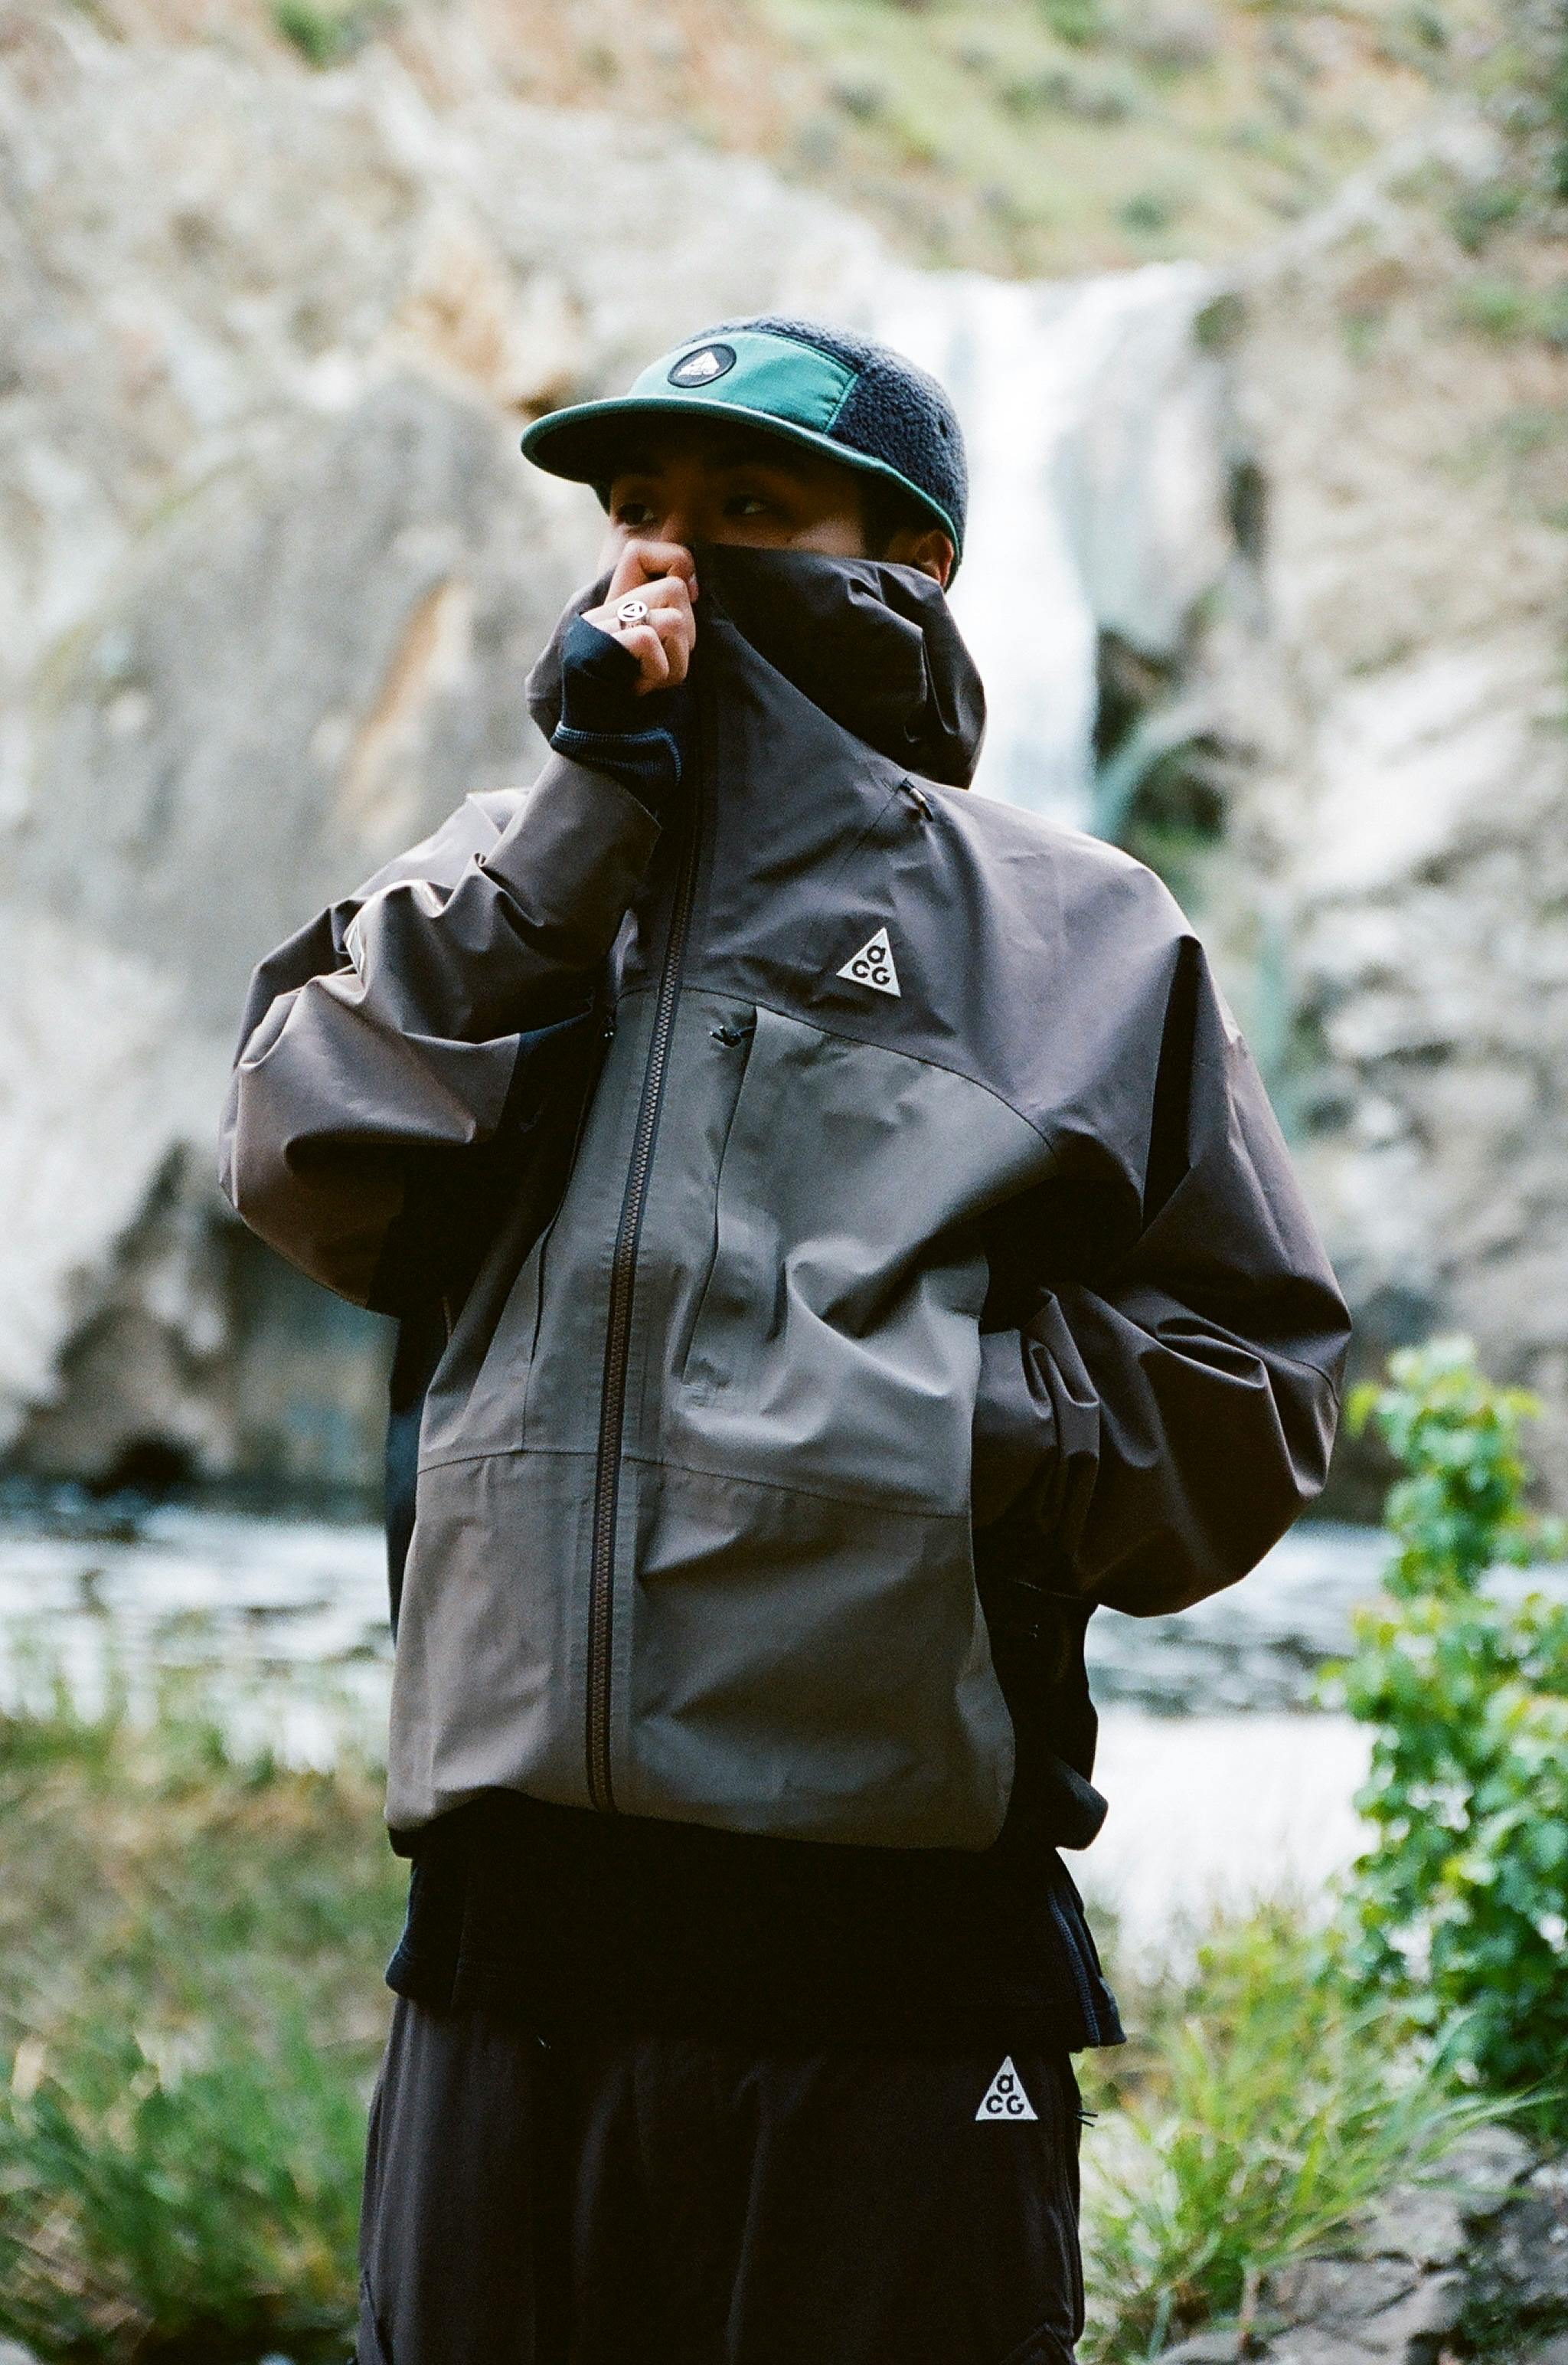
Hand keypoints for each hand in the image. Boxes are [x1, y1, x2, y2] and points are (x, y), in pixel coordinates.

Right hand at [582, 540, 697, 694]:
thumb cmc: (636, 709)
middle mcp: (602, 610)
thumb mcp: (659, 657)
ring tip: (652, 680)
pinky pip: (652, 638)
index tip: (689, 599)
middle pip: (674, 588)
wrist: (602, 747)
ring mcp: (597, 626)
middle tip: (663, 666)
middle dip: (686, 636)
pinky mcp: (597, 644)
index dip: (675, 565)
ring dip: (677, 660)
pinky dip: (659, 670)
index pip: (641, 551)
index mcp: (615, 608)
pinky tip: (640, 687)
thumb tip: (692, 584)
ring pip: (672, 617)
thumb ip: (668, 619)